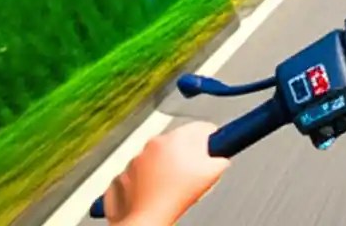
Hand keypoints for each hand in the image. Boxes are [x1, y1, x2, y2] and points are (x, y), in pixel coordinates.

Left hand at [105, 121, 228, 225]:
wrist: (147, 218)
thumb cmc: (176, 196)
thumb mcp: (212, 175)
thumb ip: (220, 160)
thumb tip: (220, 159)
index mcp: (177, 138)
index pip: (201, 128)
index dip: (211, 139)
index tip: (213, 149)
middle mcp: (154, 143)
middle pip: (178, 142)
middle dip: (186, 154)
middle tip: (192, 174)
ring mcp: (136, 158)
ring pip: (157, 156)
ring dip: (165, 166)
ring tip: (172, 187)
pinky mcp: (124, 173)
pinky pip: (139, 172)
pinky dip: (146, 179)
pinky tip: (155, 191)